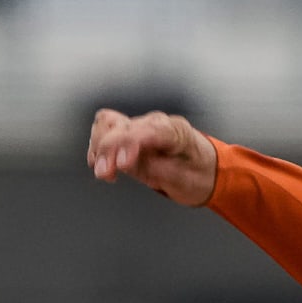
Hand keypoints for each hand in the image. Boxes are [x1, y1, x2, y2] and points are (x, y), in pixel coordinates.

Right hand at [86, 109, 217, 205]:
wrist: (204, 171)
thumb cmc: (197, 175)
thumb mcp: (184, 179)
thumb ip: (154, 169)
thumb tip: (125, 163)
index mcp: (176, 132)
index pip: (149, 130)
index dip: (131, 144)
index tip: (122, 164)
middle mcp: (155, 124)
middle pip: (123, 126)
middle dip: (109, 149)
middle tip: (106, 174)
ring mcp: (140, 126)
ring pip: (108, 123)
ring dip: (99, 147)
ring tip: (104, 171)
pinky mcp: (128, 134)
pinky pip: (104, 130)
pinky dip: (97, 147)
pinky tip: (100, 164)